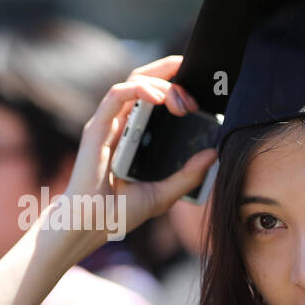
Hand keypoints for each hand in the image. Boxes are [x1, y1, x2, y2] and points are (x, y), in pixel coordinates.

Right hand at [60, 55, 217, 250]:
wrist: (92, 227)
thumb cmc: (118, 213)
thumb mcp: (163, 195)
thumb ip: (188, 176)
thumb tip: (213, 155)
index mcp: (137, 136)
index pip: (156, 97)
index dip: (176, 83)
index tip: (201, 85)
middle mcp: (122, 125)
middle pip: (147, 82)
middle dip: (172, 77)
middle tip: (195, 91)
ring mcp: (108, 124)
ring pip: (134, 82)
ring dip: (161, 83)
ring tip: (181, 99)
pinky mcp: (96, 128)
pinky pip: (116, 96)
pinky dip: (138, 89)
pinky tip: (158, 96)